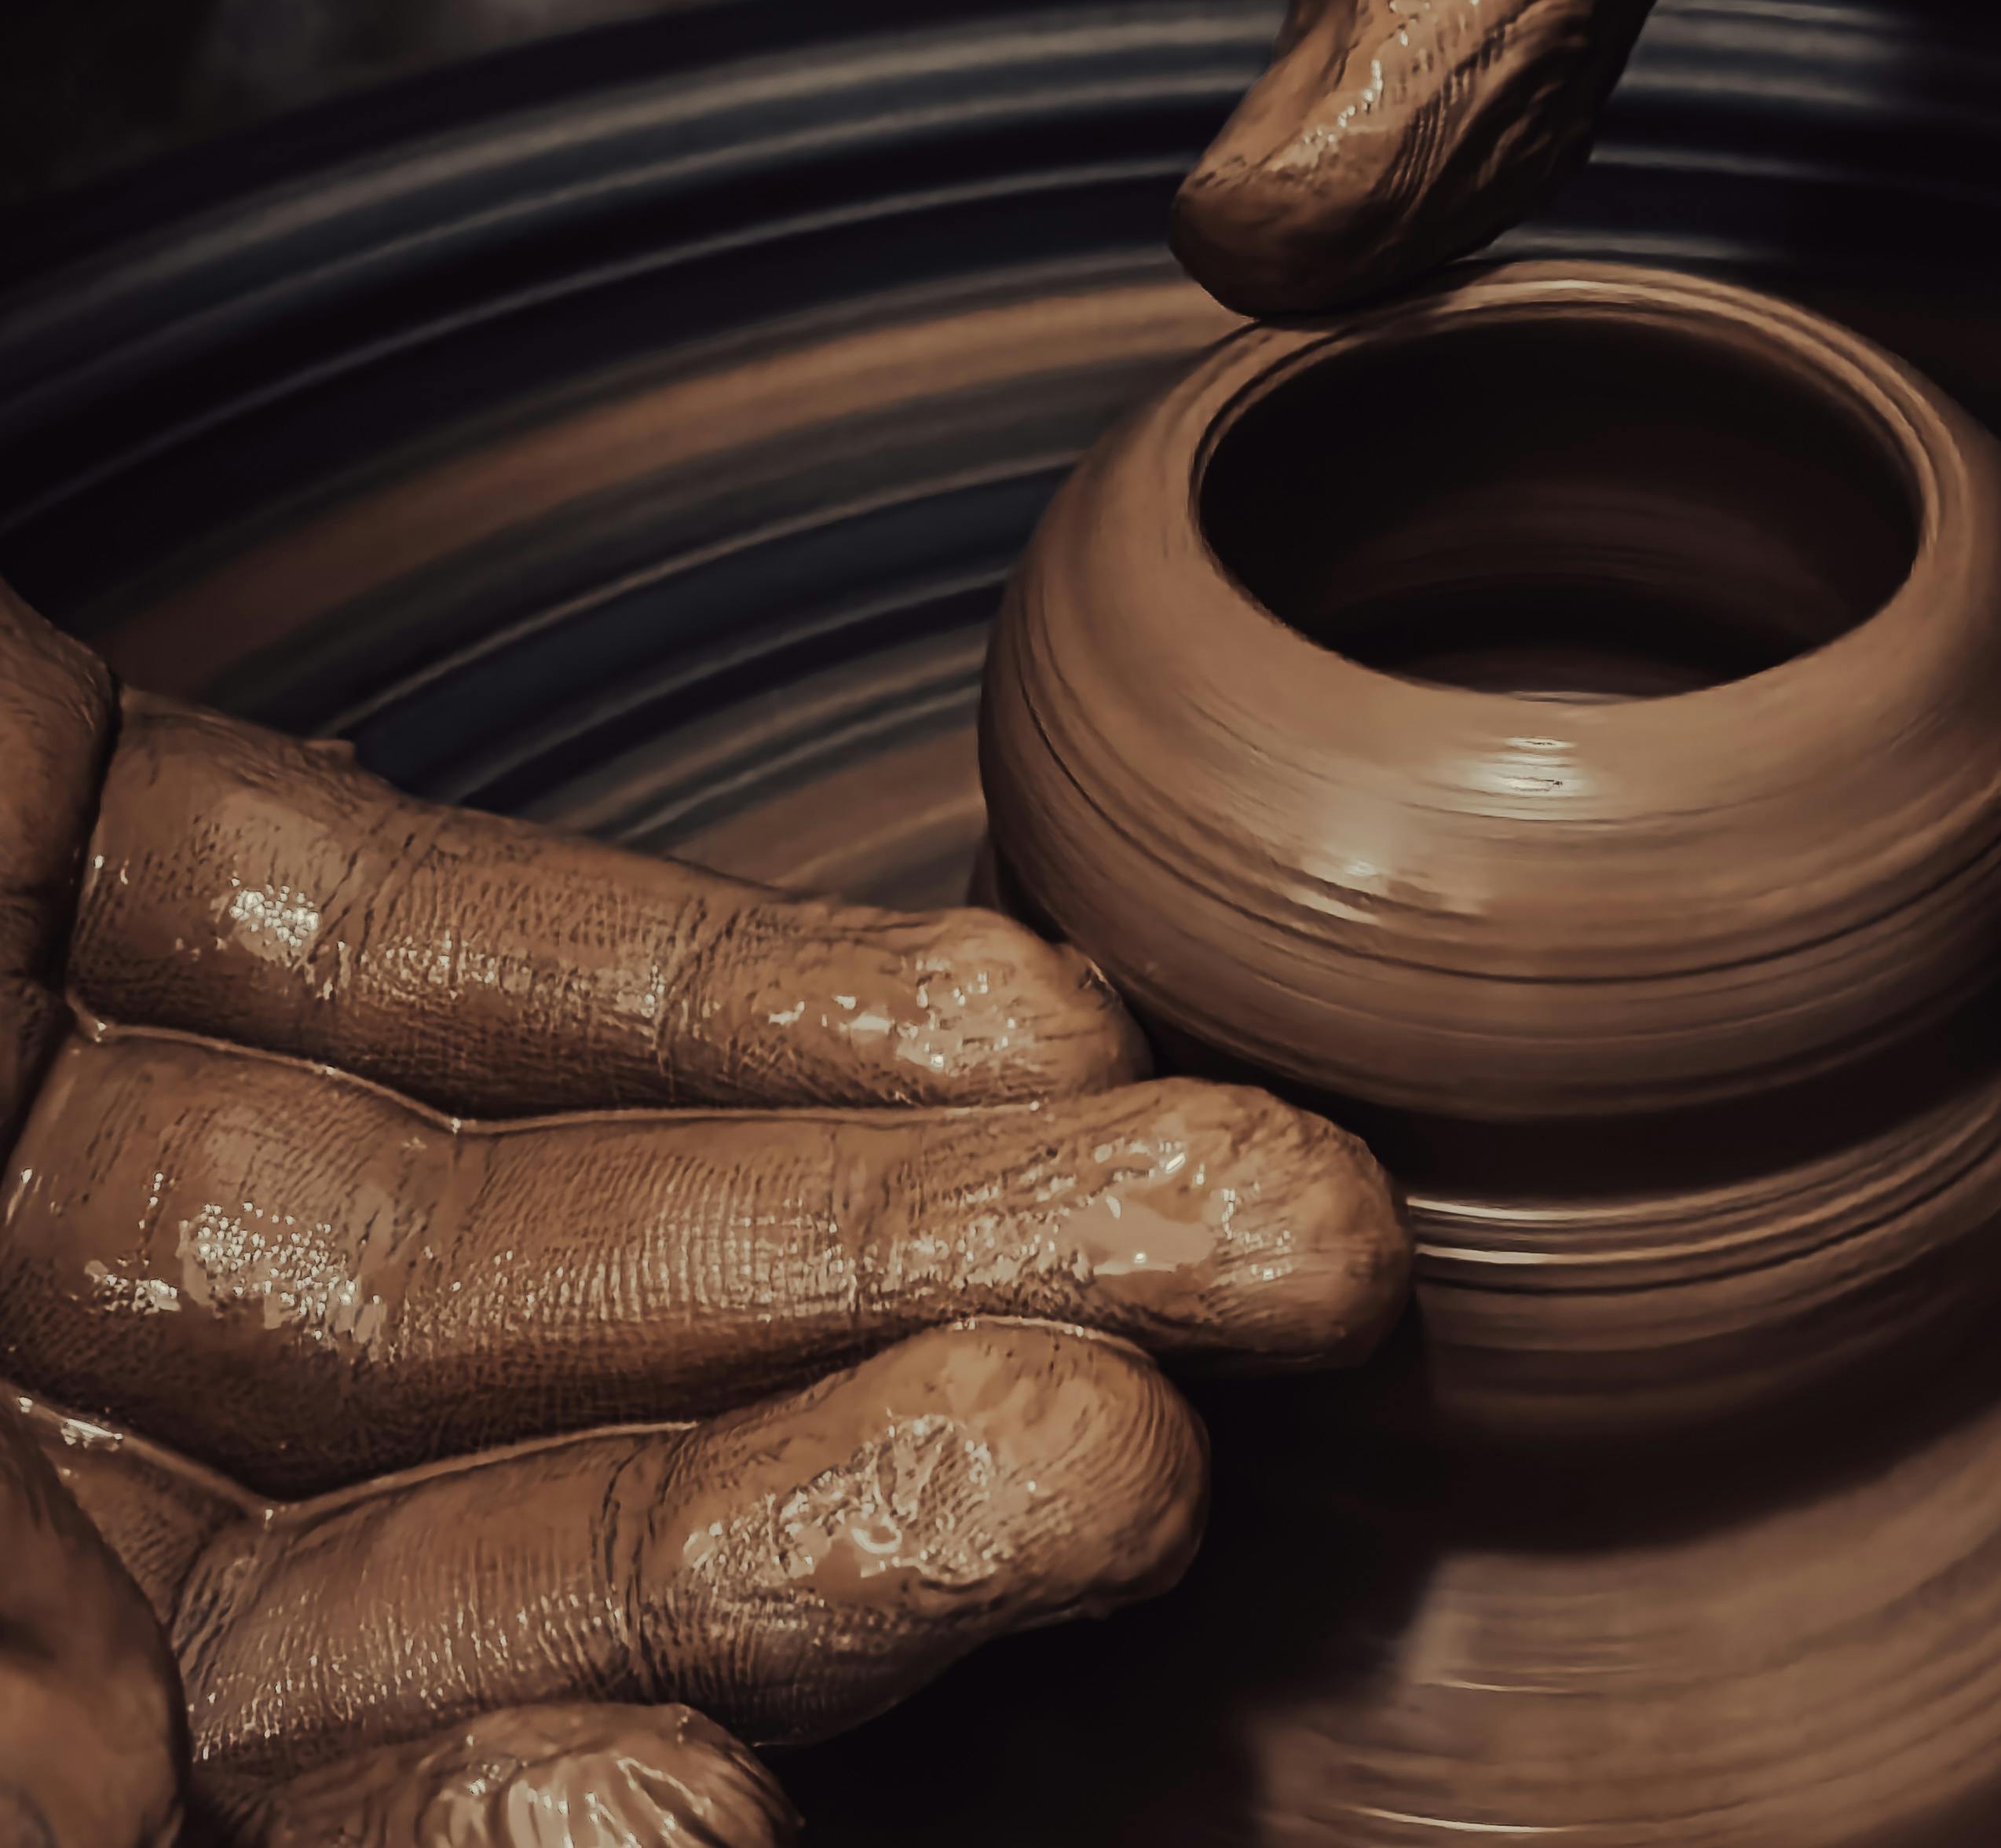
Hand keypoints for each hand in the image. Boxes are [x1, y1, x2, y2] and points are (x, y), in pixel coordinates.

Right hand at [0, 583, 1407, 1845]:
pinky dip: (749, 992)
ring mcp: (116, 1152)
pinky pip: (479, 954)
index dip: (536, 1816)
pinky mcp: (139, 873)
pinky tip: (1037, 1016)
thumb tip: (101, 1823)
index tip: (715, 1815)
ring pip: (580, 1210)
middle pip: (535, 1495)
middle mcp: (64, 1433)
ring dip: (928, 1211)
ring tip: (1256, 1216)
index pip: (318, 1765)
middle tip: (1148, 1467)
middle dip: (868, 1490)